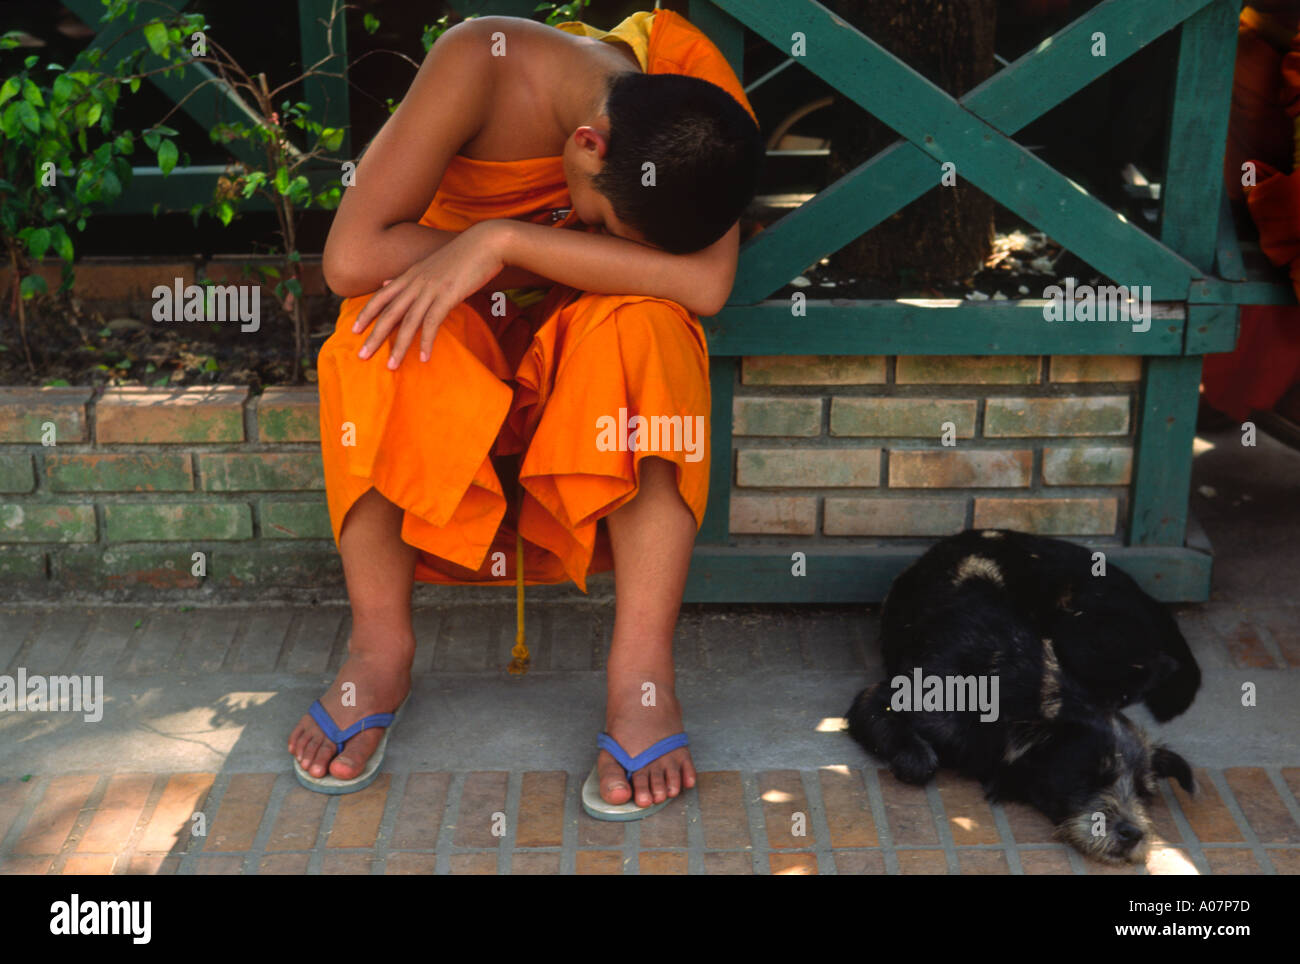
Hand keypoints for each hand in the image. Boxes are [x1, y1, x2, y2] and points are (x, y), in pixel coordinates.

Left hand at [352, 219, 510, 368]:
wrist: (487, 242)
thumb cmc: (463, 254)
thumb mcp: (431, 263)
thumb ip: (409, 277)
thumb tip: (387, 283)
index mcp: (411, 275)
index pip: (381, 296)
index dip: (366, 314)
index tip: (354, 330)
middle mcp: (416, 282)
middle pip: (389, 313)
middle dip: (374, 336)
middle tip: (362, 356)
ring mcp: (431, 289)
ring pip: (408, 322)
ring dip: (398, 346)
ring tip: (391, 366)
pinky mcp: (448, 296)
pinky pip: (432, 323)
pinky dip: (426, 342)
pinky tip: (424, 358)